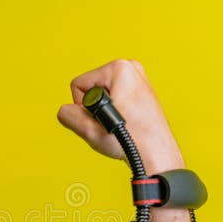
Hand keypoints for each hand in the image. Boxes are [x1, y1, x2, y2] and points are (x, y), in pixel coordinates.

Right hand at [57, 59, 184, 173]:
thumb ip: (68, 116)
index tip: (102, 119)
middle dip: (95, 108)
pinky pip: (114, 97)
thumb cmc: (135, 141)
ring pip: (101, 94)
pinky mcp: (140, 88)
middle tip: (111, 123)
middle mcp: (130, 68)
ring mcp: (137, 78)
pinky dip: (116, 110)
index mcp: (119, 69)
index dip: (83, 107)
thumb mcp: (91, 131)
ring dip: (105, 110)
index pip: (78, 84)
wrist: (157, 153)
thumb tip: (65, 110)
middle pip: (90, 87)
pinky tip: (126, 121)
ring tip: (121, 123)